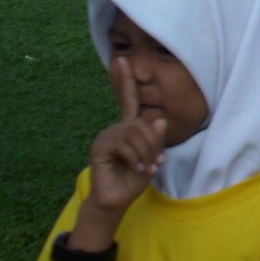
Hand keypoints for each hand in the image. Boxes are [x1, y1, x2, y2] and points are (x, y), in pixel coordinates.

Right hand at [86, 66, 166, 214]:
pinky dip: (136, 156)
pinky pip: (124, 143)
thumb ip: (156, 140)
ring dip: (146, 152)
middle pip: (141, 122)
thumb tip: (159, 119)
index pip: (128, 100)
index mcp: (128, 127)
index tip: (123, 59)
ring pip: (134, 132)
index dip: (126, 80)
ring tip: (147, 167)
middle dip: (153, 143)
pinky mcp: (100, 147)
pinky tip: (137, 167)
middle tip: (156, 162)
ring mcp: (106, 136)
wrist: (116, 201)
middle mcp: (115, 128)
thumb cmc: (133, 179)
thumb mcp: (151, 158)